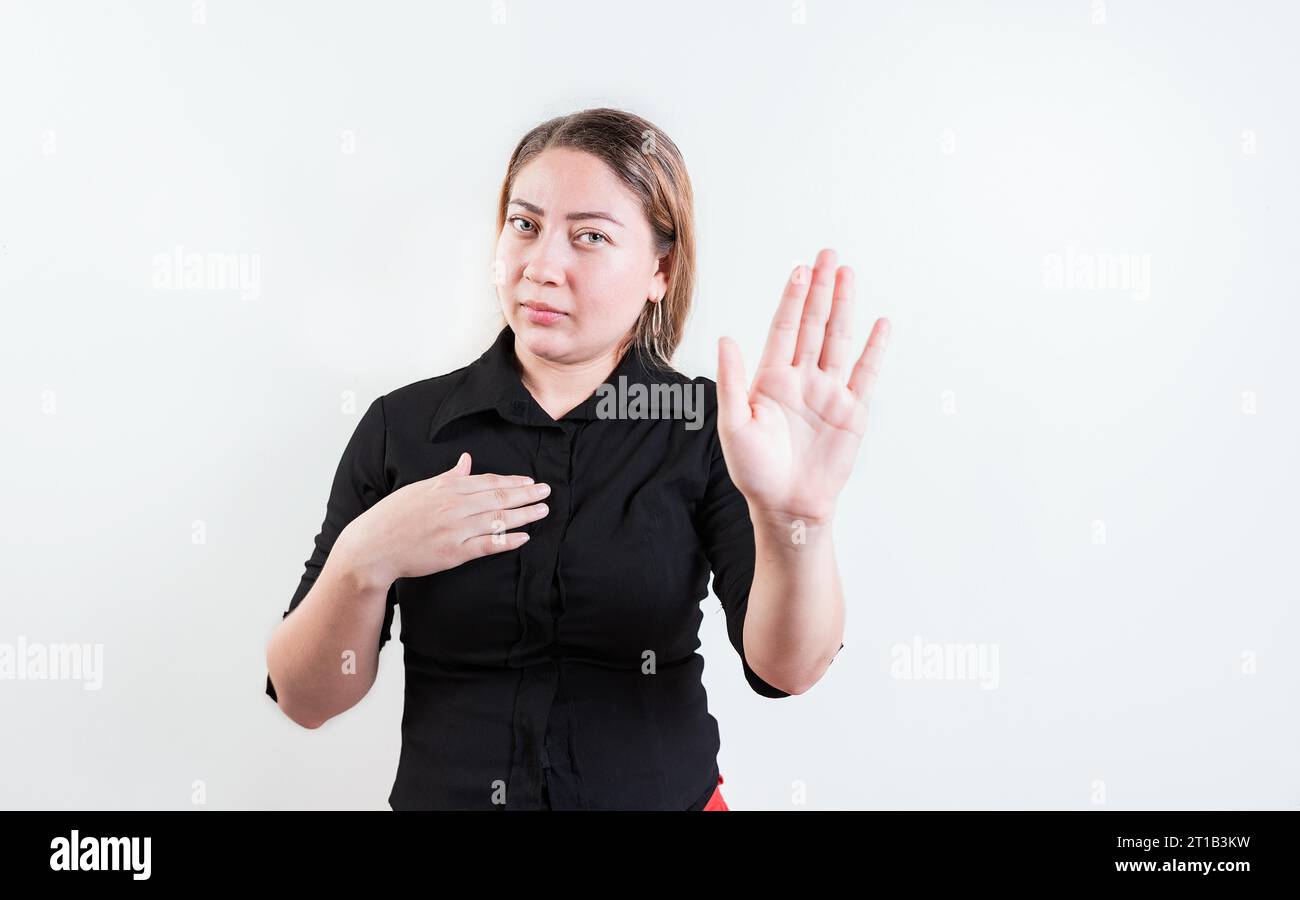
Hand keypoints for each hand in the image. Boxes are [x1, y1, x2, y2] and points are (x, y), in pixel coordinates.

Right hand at [335, 452, 550, 586]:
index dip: (512, 482)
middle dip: (527, 495)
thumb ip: (448, 476)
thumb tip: (466, 460)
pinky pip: (489, 545)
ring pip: (498, 520)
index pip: (488, 482)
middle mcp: (454, 506)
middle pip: (499, 498)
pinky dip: (508, 541)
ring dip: (524, 515)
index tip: (530, 482)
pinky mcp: (455, 553)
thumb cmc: (393, 516)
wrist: (373, 546)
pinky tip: (524, 537)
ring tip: (542, 511)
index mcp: (446, 488)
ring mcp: (456, 530)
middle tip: (546, 492)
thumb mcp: (420, 488)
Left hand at [716, 248, 889, 526]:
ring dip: (844, 307)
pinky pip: (865, 374)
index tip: (800, 270)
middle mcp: (801, 379)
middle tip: (827, 255)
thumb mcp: (733, 424)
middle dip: (820, 289)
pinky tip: (879, 324)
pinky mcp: (851, 411)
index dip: (793, 299)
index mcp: (771, 379)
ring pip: (838, 340)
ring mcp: (828, 392)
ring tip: (848, 275)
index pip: (785, 328)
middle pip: (814, 325)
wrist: (786, 507)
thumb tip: (725, 339)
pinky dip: (873, 349)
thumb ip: (732, 380)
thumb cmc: (755, 471)